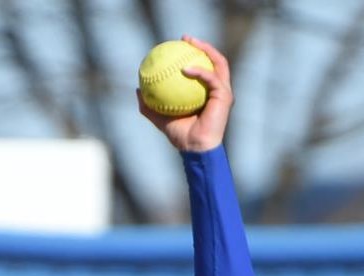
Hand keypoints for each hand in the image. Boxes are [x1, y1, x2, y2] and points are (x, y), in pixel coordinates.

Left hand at [137, 35, 233, 152]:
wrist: (195, 149)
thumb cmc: (180, 136)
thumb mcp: (160, 118)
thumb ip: (149, 105)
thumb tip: (137, 89)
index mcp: (207, 92)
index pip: (204, 67)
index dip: (194, 53)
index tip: (179, 45)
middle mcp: (219, 89)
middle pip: (215, 60)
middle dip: (202, 45)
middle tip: (186, 38)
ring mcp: (224, 92)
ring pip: (219, 63)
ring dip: (206, 50)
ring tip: (191, 43)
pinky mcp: (225, 96)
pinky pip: (211, 78)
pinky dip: (199, 71)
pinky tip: (184, 68)